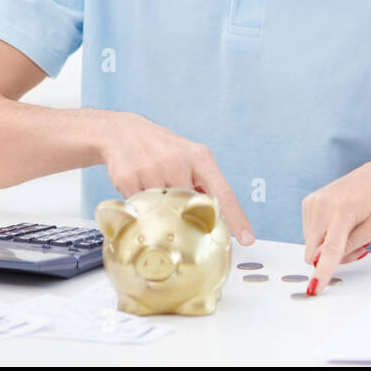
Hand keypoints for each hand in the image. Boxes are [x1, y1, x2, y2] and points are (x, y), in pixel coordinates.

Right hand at [98, 111, 254, 244]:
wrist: (123, 131)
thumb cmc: (162, 149)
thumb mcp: (189, 157)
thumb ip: (202, 184)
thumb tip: (216, 218)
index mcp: (199, 158)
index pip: (223, 194)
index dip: (236, 219)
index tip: (247, 239)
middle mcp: (178, 162)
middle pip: (190, 208)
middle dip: (185, 214)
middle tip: (176, 209)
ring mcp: (152, 170)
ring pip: (163, 210)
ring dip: (159, 208)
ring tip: (153, 187)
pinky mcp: (129, 178)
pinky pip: (139, 207)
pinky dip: (141, 204)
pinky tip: (138, 185)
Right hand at [301, 158, 370, 294]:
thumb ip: (351, 246)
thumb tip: (322, 259)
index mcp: (343, 209)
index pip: (329, 249)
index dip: (322, 271)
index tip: (314, 288)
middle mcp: (322, 203)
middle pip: (316, 251)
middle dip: (333, 257)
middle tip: (358, 246)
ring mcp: (312, 201)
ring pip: (312, 245)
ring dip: (329, 246)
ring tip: (351, 231)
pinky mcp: (308, 202)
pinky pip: (310, 234)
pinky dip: (324, 235)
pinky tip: (340, 224)